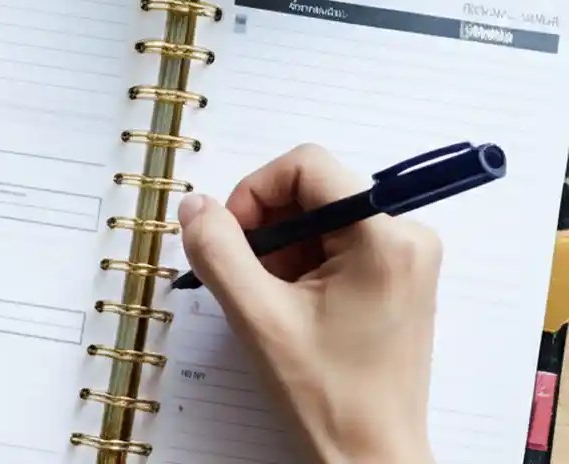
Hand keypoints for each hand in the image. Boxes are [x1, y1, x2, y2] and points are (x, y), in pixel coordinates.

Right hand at [178, 144, 441, 463]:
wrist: (371, 456)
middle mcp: (407, 235)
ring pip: (319, 218)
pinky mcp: (397, 277)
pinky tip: (291, 307)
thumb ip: (218, 250)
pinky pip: (336, 243)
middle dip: (268, 228)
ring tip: (270, 302)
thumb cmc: (325, 395)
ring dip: (281, 250)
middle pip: (313, 191)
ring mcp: (406, 257)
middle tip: (246, 278)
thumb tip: (194, 205)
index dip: (254, 191)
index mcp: (385, 237)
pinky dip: (301, 265)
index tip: (230, 235)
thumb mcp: (257, 316)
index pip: (306, 166)